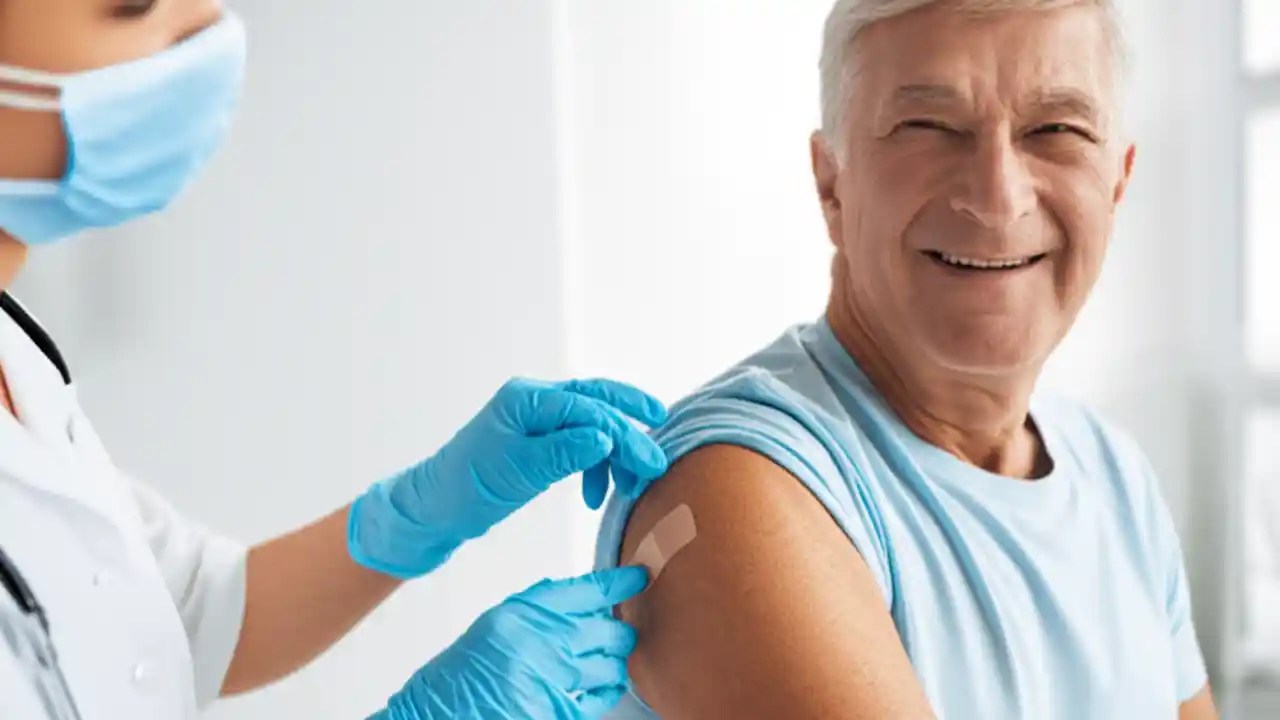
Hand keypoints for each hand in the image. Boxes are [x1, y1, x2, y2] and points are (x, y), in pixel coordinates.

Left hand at [348, 378, 668, 578]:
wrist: (436, 509)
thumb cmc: (468, 489)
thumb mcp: (519, 472)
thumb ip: (564, 452)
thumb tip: (606, 437)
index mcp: (526, 399)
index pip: (589, 409)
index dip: (625, 434)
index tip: (651, 464)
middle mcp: (534, 399)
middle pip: (598, 401)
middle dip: (631, 428)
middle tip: (655, 462)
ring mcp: (537, 418)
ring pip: (593, 423)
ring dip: (615, 453)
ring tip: (627, 487)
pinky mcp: (540, 439)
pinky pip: (581, 442)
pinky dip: (595, 465)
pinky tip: (595, 495)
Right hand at [374, 568, 647, 719]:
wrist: (439, 710)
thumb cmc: (468, 669)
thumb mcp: (501, 622)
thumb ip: (545, 610)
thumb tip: (593, 602)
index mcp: (525, 612)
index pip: (589, 591)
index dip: (621, 583)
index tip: (639, 577)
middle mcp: (542, 642)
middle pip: (611, 631)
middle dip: (621, 634)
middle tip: (618, 635)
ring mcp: (553, 679)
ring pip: (613, 666)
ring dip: (613, 664)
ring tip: (600, 664)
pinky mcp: (559, 711)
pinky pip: (602, 696)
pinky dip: (605, 690)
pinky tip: (592, 686)